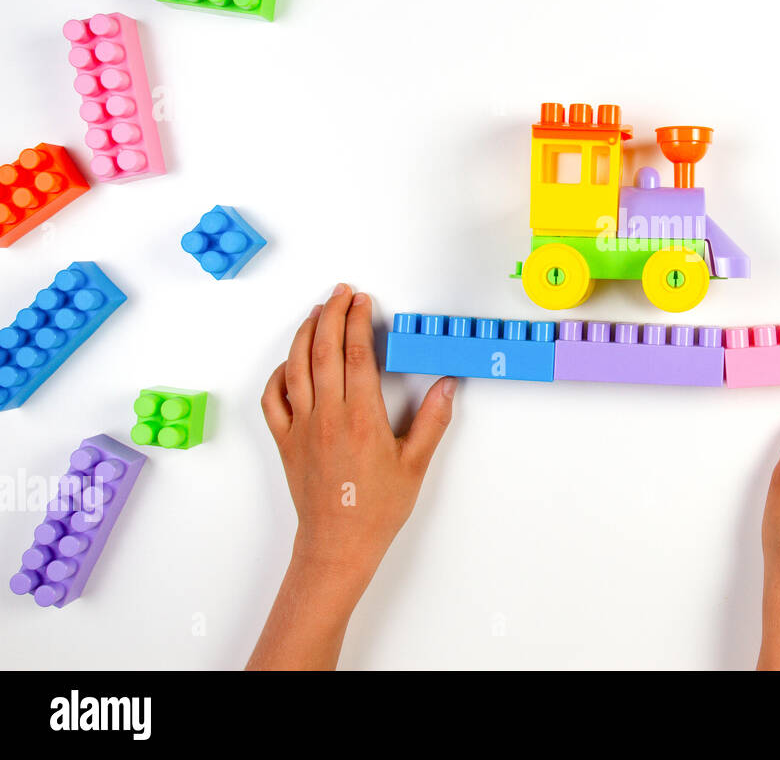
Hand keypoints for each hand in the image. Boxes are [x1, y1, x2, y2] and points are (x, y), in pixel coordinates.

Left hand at [248, 283, 455, 668]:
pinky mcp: (285, 441)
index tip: (363, 301)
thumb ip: (432, 421)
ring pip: (296, 366)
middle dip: (331, 314)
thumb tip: (446, 387)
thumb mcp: (415, 464)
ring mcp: (301, 427)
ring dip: (304, 333)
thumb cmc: (376, 509)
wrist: (338, 544)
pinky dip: (279, 374)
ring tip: (316, 313)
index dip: (358, 321)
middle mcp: (327, 416)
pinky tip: (290, 363)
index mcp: (362, 417)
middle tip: (341, 293)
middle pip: (323, 350)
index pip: (356, 354)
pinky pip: (273, 398)